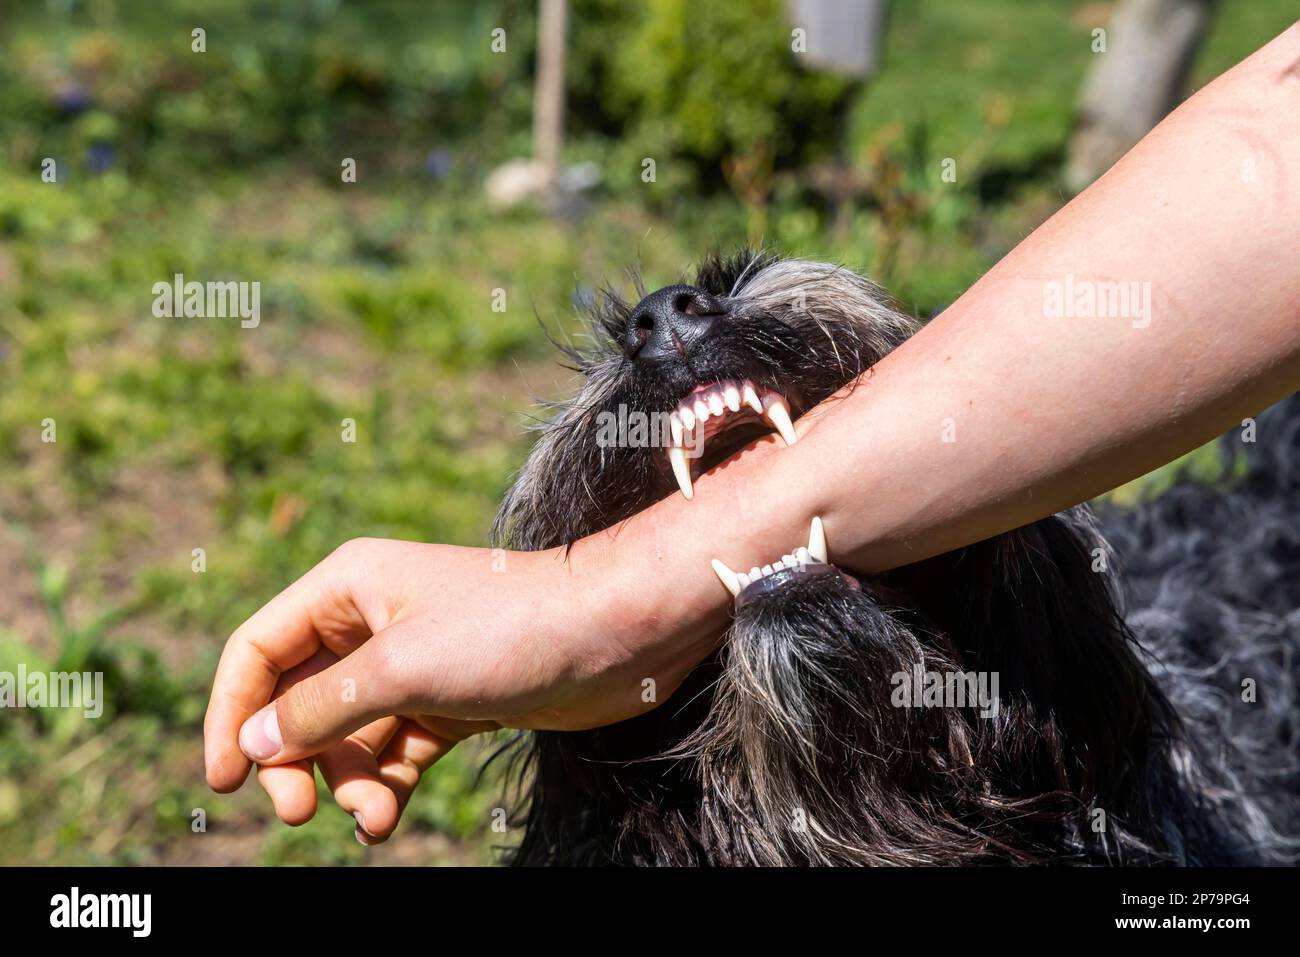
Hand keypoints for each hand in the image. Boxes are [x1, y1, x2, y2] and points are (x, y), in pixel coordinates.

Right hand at [203, 536, 723, 835]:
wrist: (617, 634)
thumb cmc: (510, 630)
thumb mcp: (401, 669)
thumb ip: (319, 709)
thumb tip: (253, 742)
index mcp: (348, 587)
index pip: (258, 649)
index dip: (230, 712)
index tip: (227, 781)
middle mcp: (373, 620)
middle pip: (298, 700)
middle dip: (294, 761)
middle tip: (298, 814)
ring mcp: (414, 663)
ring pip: (348, 734)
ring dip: (348, 782)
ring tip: (374, 820)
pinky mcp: (451, 699)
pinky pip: (393, 750)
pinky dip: (385, 785)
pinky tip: (388, 818)